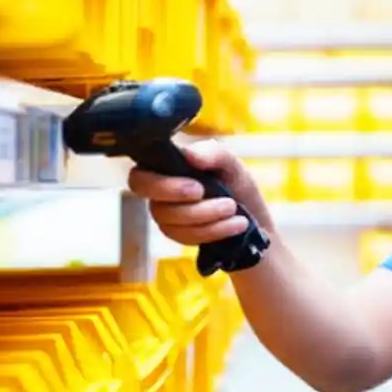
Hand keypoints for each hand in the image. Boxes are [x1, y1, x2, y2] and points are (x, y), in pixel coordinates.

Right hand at [127, 139, 271, 245]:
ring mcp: (167, 217)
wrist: (252, 213)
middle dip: (189, 208)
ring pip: (174, 225)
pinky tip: (236, 224)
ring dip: (209, 217)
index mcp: (164, 169)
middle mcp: (159, 194)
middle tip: (225, 203)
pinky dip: (215, 230)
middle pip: (155, 207)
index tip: (197, 187)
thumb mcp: (230, 163)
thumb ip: (212, 153)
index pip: (139, 178)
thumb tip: (189, 155)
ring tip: (234, 209)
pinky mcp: (179, 235)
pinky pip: (188, 238)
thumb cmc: (234, 182)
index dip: (161, 186)